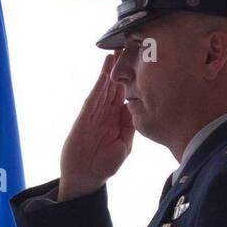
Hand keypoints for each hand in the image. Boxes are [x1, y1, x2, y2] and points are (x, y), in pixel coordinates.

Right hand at [57, 52, 134, 199]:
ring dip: (109, 71)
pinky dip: (99, 84)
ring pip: (104, 88)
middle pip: (115, 86)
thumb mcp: (124, 146)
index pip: (127, 94)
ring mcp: (95, 114)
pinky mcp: (85, 118)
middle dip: (121, 69)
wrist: (85, 178)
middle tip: (127, 49)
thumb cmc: (105, 165)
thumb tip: (137, 108)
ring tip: (114, 52)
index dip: (133, 79)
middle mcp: (107, 113)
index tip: (141, 64)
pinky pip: (93, 97)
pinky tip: (104, 71)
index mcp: (118, 119)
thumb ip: (130, 127)